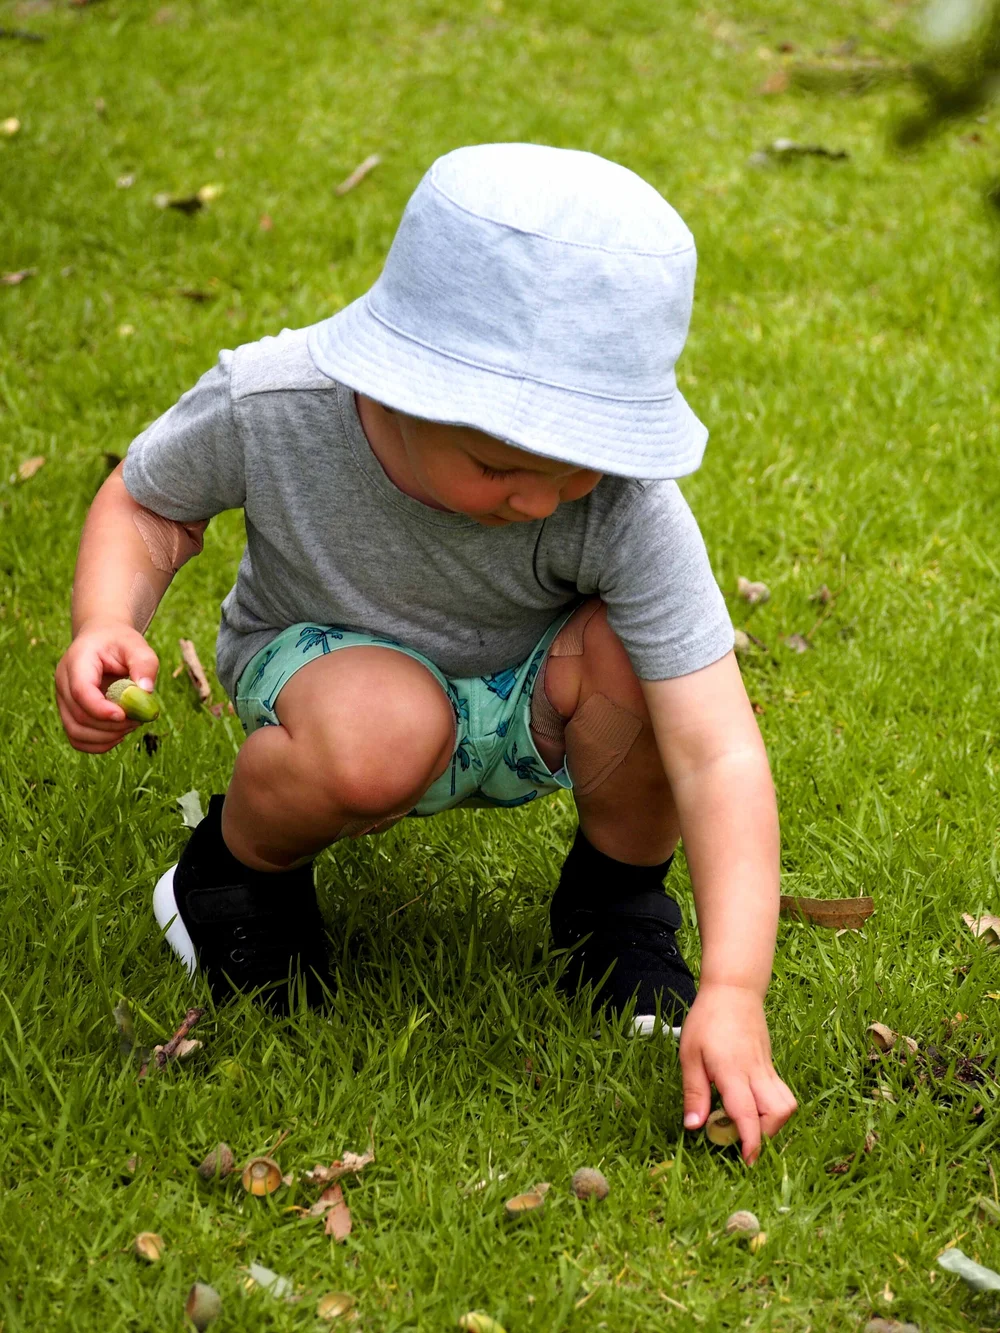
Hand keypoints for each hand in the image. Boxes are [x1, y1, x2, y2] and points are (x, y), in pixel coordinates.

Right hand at [55, 619, 159, 752]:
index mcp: (77, 662)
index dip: (101, 709)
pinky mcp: (69, 714)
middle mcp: (63, 683)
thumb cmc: (120, 643)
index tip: (124, 715)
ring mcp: (63, 700)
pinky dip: (99, 744)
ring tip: (131, 725)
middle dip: (112, 725)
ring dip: (107, 737)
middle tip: (139, 719)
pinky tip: (119, 734)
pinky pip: (77, 739)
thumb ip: (144, 665)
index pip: (80, 691)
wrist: (102, 641)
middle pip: (79, 716)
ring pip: (76, 732)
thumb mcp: (137, 646)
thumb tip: (146, 691)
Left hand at [678, 982, 796, 1163]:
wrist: (734, 990)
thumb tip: (694, 1126)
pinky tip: (751, 1106)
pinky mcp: (771, 1065)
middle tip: (740, 1138)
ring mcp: (767, 1068)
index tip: (748, 1161)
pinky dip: (772, 1109)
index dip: (750, 1140)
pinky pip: (781, 1094)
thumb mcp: (689, 1055)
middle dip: (765, 1135)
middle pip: (777, 1113)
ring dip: (773, 1123)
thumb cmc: (707, 1020)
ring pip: (786, 1104)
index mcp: (732, 1070)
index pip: (747, 1112)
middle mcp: (756, 1072)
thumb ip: (694, 1092)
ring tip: (747, 1123)